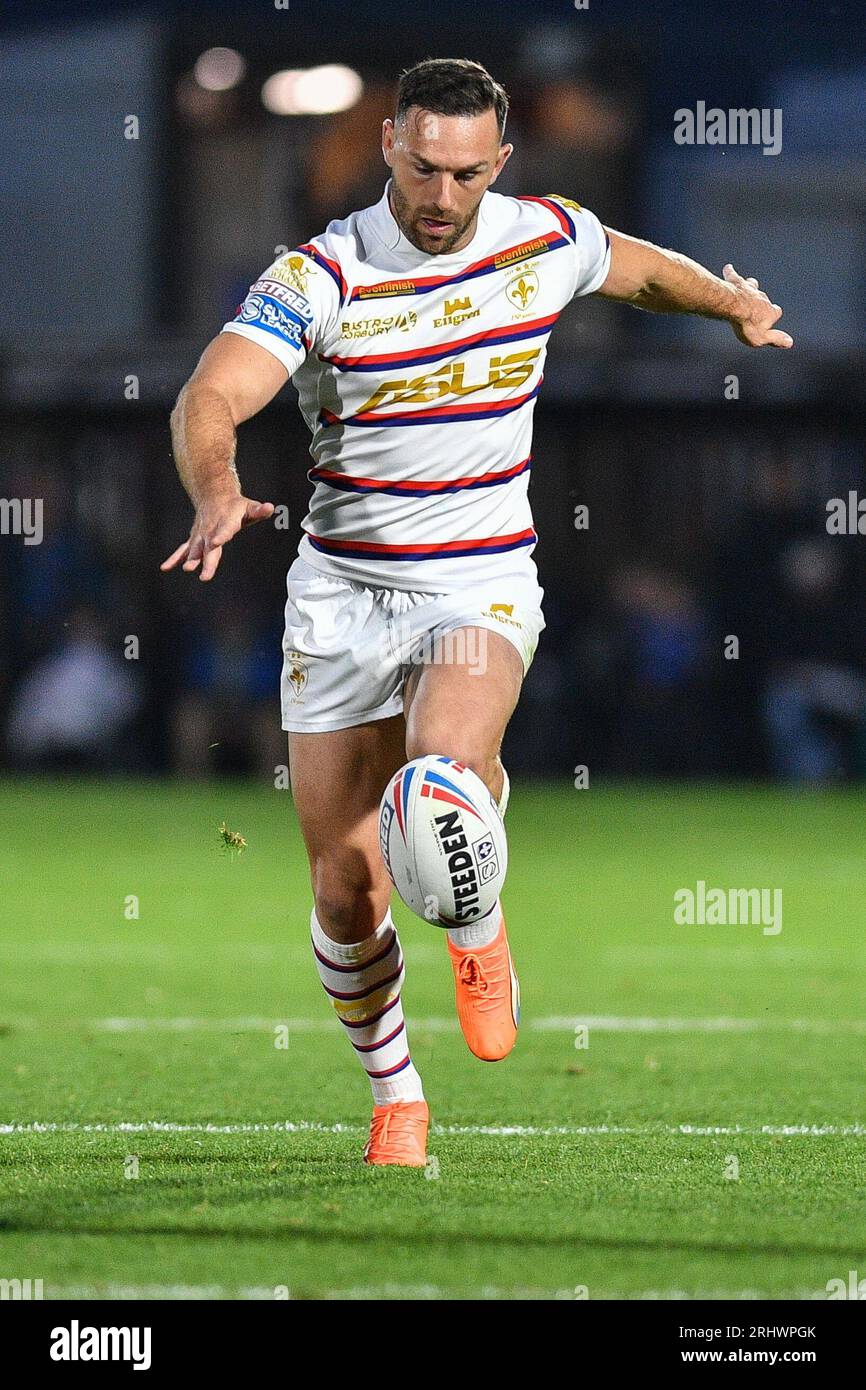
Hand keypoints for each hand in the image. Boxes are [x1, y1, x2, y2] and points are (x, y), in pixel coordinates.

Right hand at [160, 491, 274, 581]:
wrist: (213, 495)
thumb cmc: (235, 506)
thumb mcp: (249, 507)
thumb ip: (259, 510)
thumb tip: (270, 508)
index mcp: (226, 522)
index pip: (224, 530)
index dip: (220, 536)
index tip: (216, 542)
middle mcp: (210, 529)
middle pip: (208, 547)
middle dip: (206, 559)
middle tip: (204, 574)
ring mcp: (200, 535)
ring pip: (195, 549)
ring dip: (191, 559)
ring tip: (188, 569)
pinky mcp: (194, 539)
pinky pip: (183, 550)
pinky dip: (174, 558)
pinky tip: (166, 568)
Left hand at [723, 264, 792, 348]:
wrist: (734, 307)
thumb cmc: (747, 325)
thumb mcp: (762, 338)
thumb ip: (776, 339)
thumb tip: (790, 343)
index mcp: (770, 311)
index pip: (776, 312)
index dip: (772, 316)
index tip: (769, 320)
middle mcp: (763, 298)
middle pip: (764, 299)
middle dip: (761, 303)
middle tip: (753, 310)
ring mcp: (750, 289)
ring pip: (752, 286)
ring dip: (750, 287)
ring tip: (747, 289)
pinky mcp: (737, 283)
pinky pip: (733, 276)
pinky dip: (731, 272)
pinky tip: (728, 268)